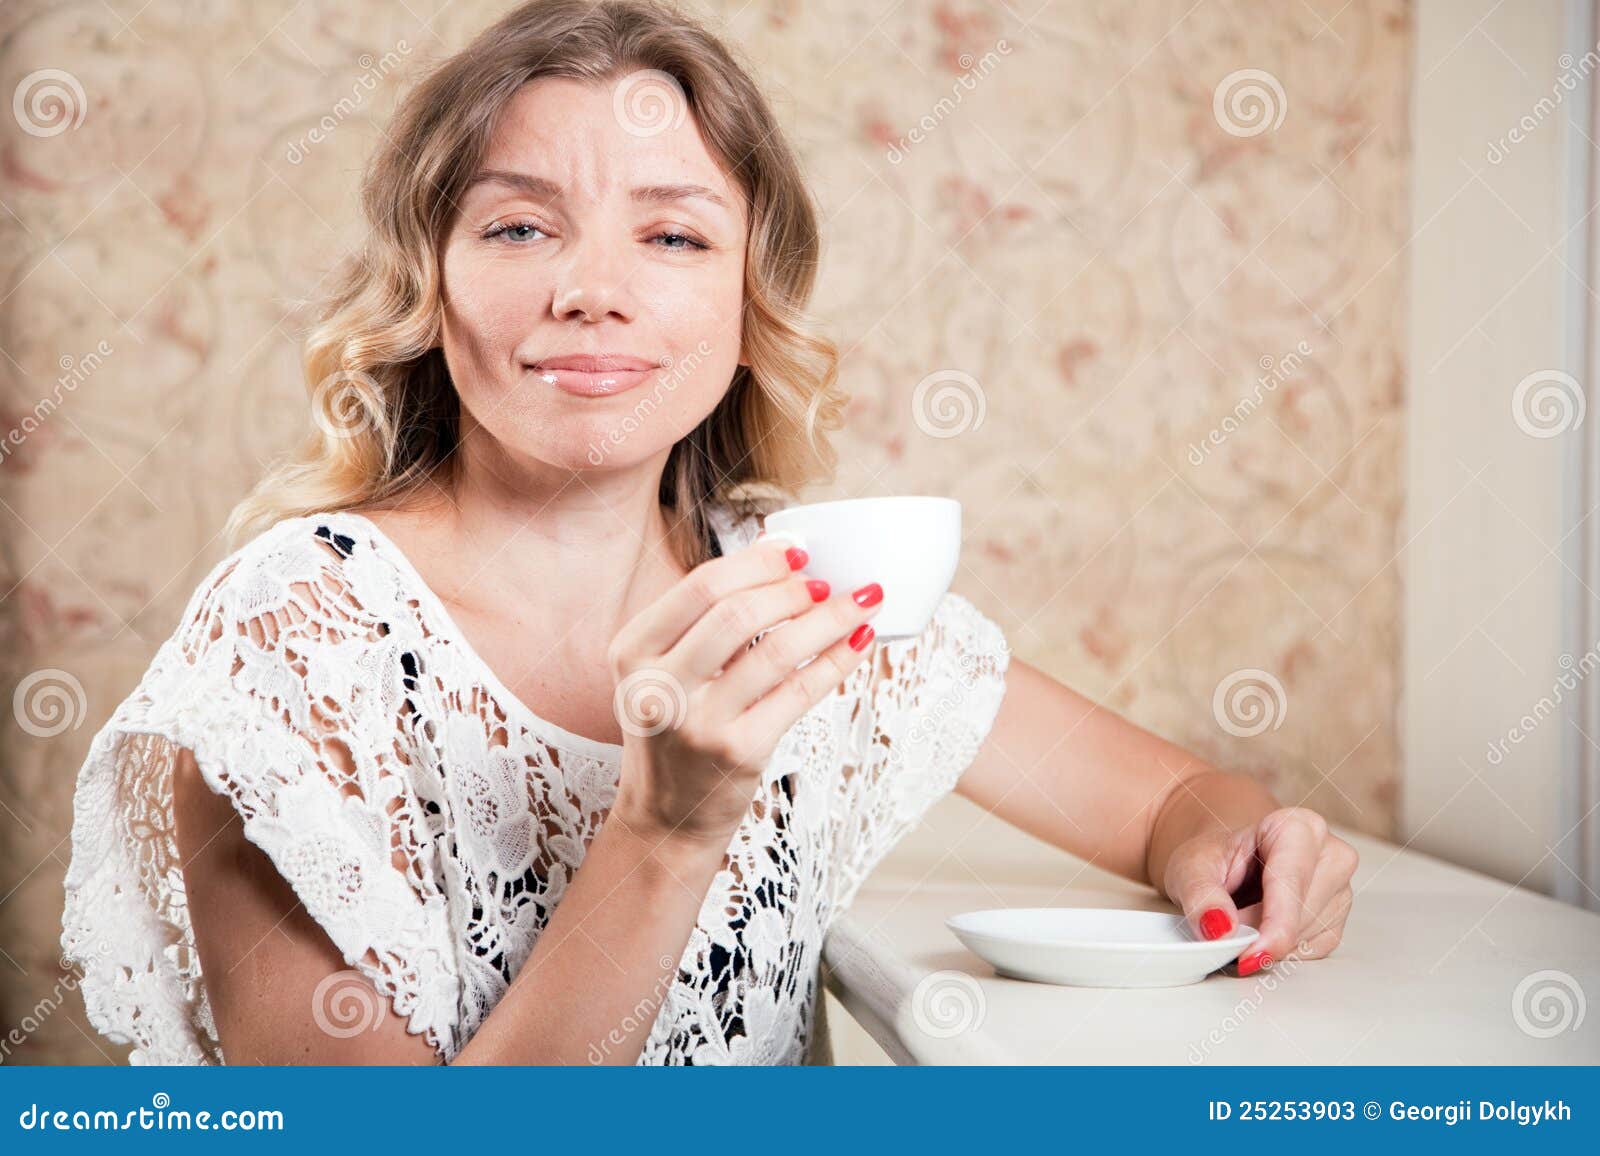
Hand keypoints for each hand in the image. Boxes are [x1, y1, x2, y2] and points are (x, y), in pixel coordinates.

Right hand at [606, 534, 883, 847]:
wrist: (666, 819)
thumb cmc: (674, 733)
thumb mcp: (662, 673)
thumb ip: (702, 622)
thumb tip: (775, 557)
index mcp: (632, 651)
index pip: (701, 586)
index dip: (756, 563)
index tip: (794, 552)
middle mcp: (658, 686)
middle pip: (738, 613)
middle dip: (793, 589)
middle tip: (825, 582)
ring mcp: (698, 722)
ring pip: (777, 650)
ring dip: (829, 618)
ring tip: (859, 603)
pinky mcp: (738, 751)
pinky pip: (801, 692)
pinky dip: (837, 661)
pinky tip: (858, 642)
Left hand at [1163, 805, 1358, 976]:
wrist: (1227, 863)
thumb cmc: (1214, 857)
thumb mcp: (1190, 868)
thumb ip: (1202, 896)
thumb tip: (1221, 929)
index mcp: (1299, 827)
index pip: (1292, 882)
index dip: (1273, 923)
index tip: (1249, 955)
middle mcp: (1331, 855)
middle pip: (1301, 914)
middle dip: (1258, 932)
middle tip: (1223, 930)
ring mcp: (1339, 891)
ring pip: (1307, 938)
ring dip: (1266, 943)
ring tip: (1237, 920)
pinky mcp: (1334, 923)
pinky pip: (1308, 952)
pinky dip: (1278, 952)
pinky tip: (1258, 931)